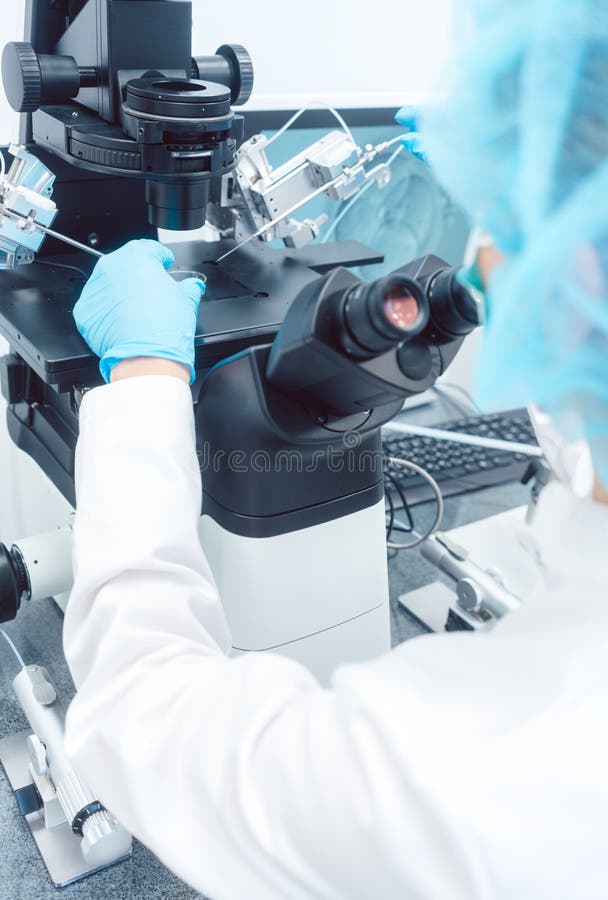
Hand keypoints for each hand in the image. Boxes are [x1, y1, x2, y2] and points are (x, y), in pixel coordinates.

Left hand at [73, 239, 204, 383]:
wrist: (146, 358)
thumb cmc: (165, 329)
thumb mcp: (187, 300)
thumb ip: (189, 286)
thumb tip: (191, 286)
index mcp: (137, 256)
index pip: (150, 248)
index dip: (161, 258)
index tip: (165, 266)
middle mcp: (112, 266)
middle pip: (126, 264)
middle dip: (139, 276)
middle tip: (153, 294)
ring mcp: (95, 288)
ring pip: (110, 284)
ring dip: (122, 293)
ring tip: (138, 312)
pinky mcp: (85, 310)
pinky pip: (98, 305)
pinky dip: (108, 312)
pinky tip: (124, 322)